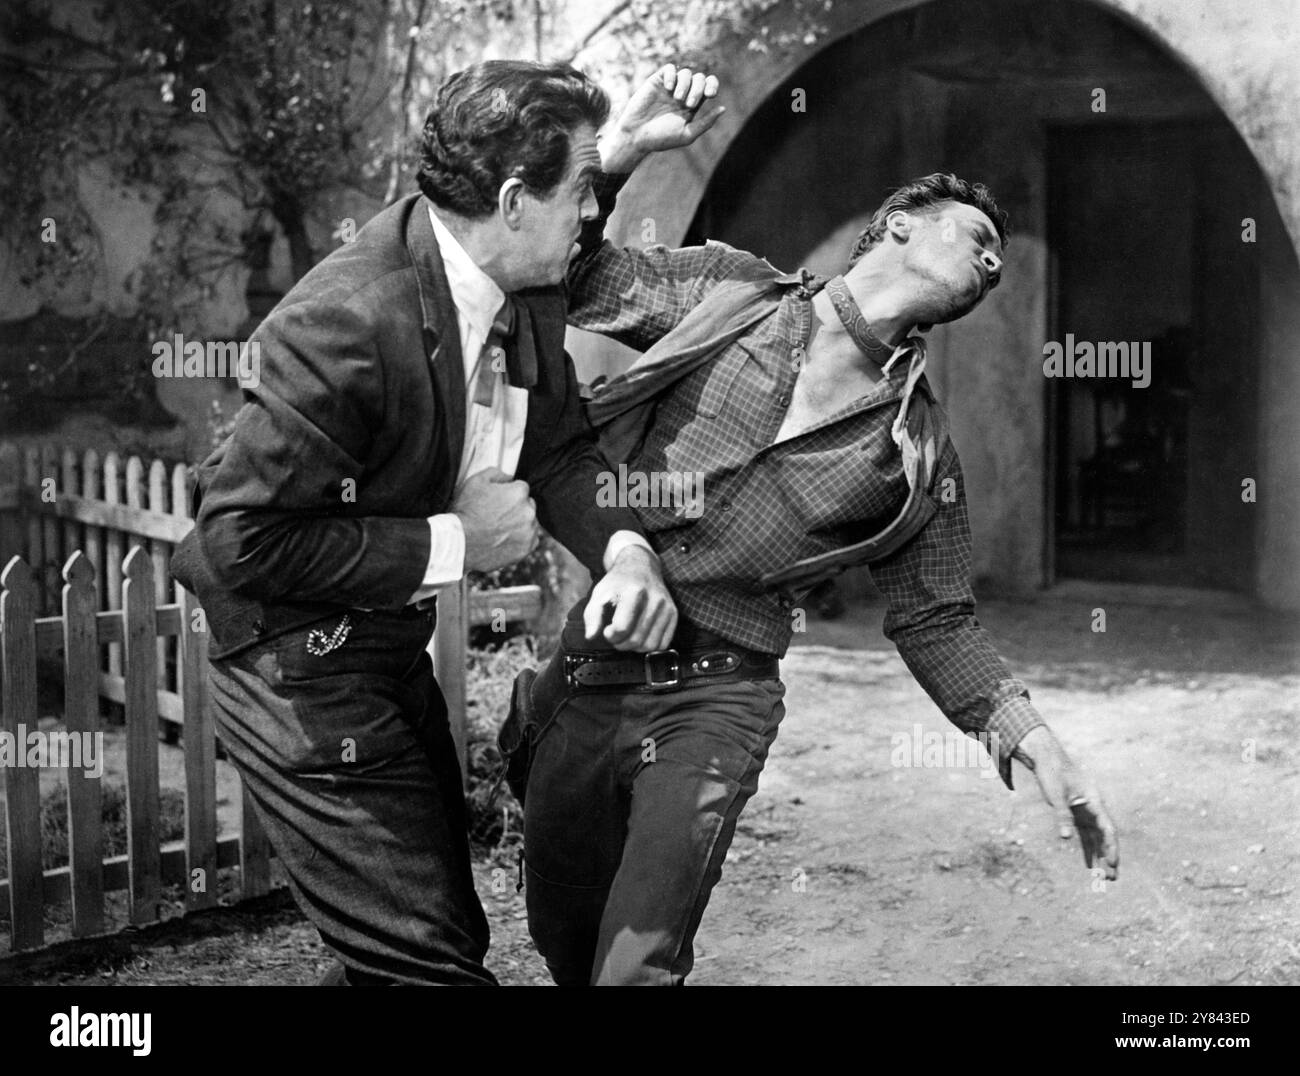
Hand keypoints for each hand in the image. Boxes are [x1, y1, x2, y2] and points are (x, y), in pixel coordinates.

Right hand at [451, 467, 539, 573]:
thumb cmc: (466, 511)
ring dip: (519, 525)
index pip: (521, 488)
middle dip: (516, 509)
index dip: (507, 494)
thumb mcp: (476, 481)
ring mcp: (529, 532)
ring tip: (498, 530)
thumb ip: (496, 473)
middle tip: (496, 516)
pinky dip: (520, 541)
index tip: (496, 502)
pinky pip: (529, 541)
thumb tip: (508, 477)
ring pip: (529, 524)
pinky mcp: (526, 549)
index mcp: (519, 492)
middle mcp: (529, 512)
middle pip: (527, 506)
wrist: (459, 542)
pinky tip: (504, 540)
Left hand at [582, 544, 676, 650]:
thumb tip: (591, 636)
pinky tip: (641, 636)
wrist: (641, 566)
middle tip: (615, 636)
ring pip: (650, 645)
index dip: (610, 636)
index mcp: (634, 591)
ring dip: (635, 647)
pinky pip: (663, 644)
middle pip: (635, 639)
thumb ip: (592, 615)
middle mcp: (654, 599)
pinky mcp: (673, 614)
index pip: (622, 627)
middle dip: (620, 644)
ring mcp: (666, 607)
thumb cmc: (618, 582)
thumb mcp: (599, 593)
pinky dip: (649, 645)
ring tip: (627, 636)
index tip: (607, 631)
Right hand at [600, 63, 724, 172]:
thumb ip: (706, 123)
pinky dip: (672, 75)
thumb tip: (723, 108)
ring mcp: (670, 86)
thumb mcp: (687, 134)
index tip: (710, 95)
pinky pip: (670, 68)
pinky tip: (668, 88)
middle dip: (698, 88)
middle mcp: (683, 92)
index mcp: (692, 104)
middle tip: (688, 104)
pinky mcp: (657, 81)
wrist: (637, 136)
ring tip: (677, 99)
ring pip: (686, 72)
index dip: (712, 86)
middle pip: (700, 78)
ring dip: (685, 84)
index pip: (709, 86)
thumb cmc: (661, 139)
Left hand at [1013, 725, 1118, 879]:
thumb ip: (1063, 815)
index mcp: (1095, 802)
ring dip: (1100, 857)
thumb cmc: (1053, 774)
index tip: (1113, 863)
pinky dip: (1088, 849)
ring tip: (1104, 878)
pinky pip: (1085, 835)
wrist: (1046, 758)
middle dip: (1109, 858)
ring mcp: (1086, 812)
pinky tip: (1089, 865)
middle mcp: (1094, 808)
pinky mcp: (1076, 813)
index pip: (1107, 829)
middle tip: (1112, 879)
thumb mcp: (1056, 795)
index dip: (1111, 847)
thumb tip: (1066, 838)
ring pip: (1097, 838)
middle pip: (1105, 837)